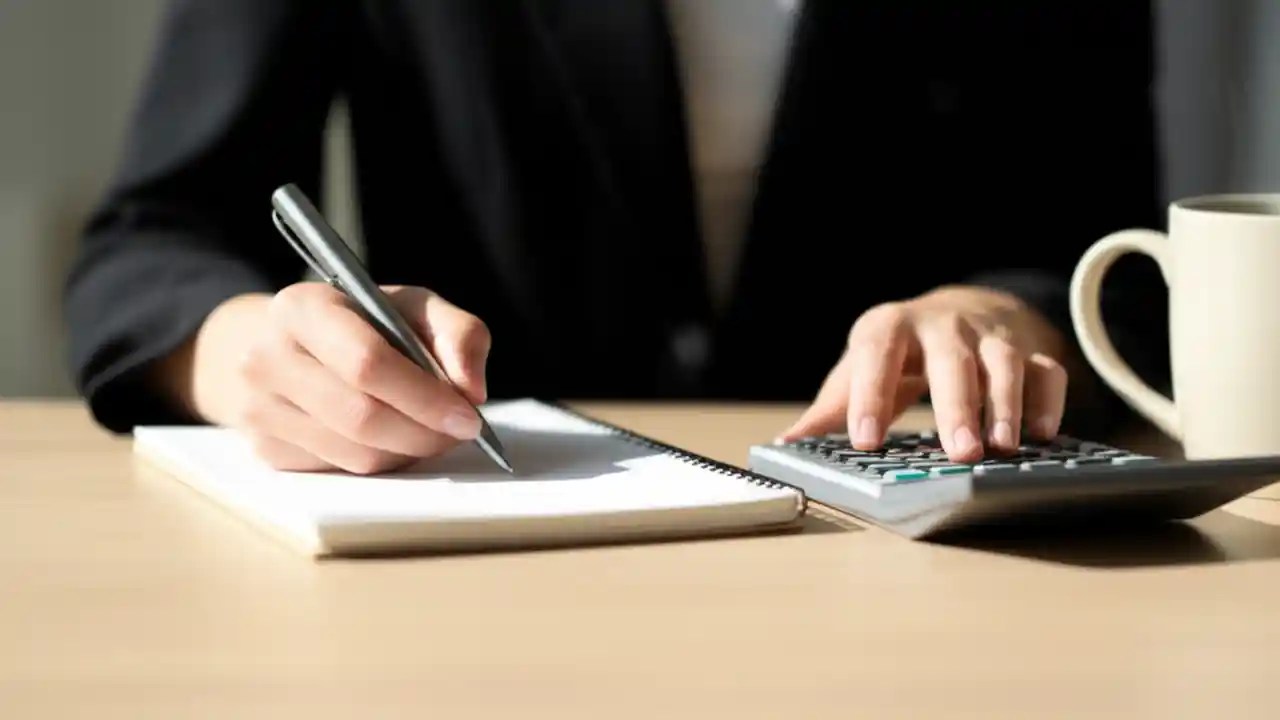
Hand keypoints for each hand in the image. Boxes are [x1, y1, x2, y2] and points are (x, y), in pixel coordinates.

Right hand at [159, 283, 489, 473]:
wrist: (286, 343)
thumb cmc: (362, 322)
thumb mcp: (413, 307)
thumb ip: (458, 334)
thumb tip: (472, 390)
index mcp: (303, 308)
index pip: (367, 362)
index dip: (425, 396)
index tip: (469, 416)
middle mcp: (267, 357)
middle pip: (361, 417)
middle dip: (424, 433)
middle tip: (460, 433)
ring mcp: (258, 408)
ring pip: (354, 455)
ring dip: (408, 452)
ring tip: (431, 433)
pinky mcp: (265, 449)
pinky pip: (340, 472)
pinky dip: (381, 464)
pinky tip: (393, 440)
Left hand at [780, 286, 1069, 462]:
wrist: (958, 308)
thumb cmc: (898, 351)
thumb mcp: (859, 367)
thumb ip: (831, 407)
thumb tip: (787, 445)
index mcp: (888, 327)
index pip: (875, 355)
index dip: (869, 395)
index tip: (865, 439)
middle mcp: (942, 326)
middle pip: (951, 360)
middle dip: (956, 406)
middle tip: (959, 452)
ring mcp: (988, 336)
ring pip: (1003, 362)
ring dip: (1005, 404)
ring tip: (1002, 447)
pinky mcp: (1028, 350)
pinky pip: (1046, 371)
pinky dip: (1048, 400)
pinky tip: (1043, 435)